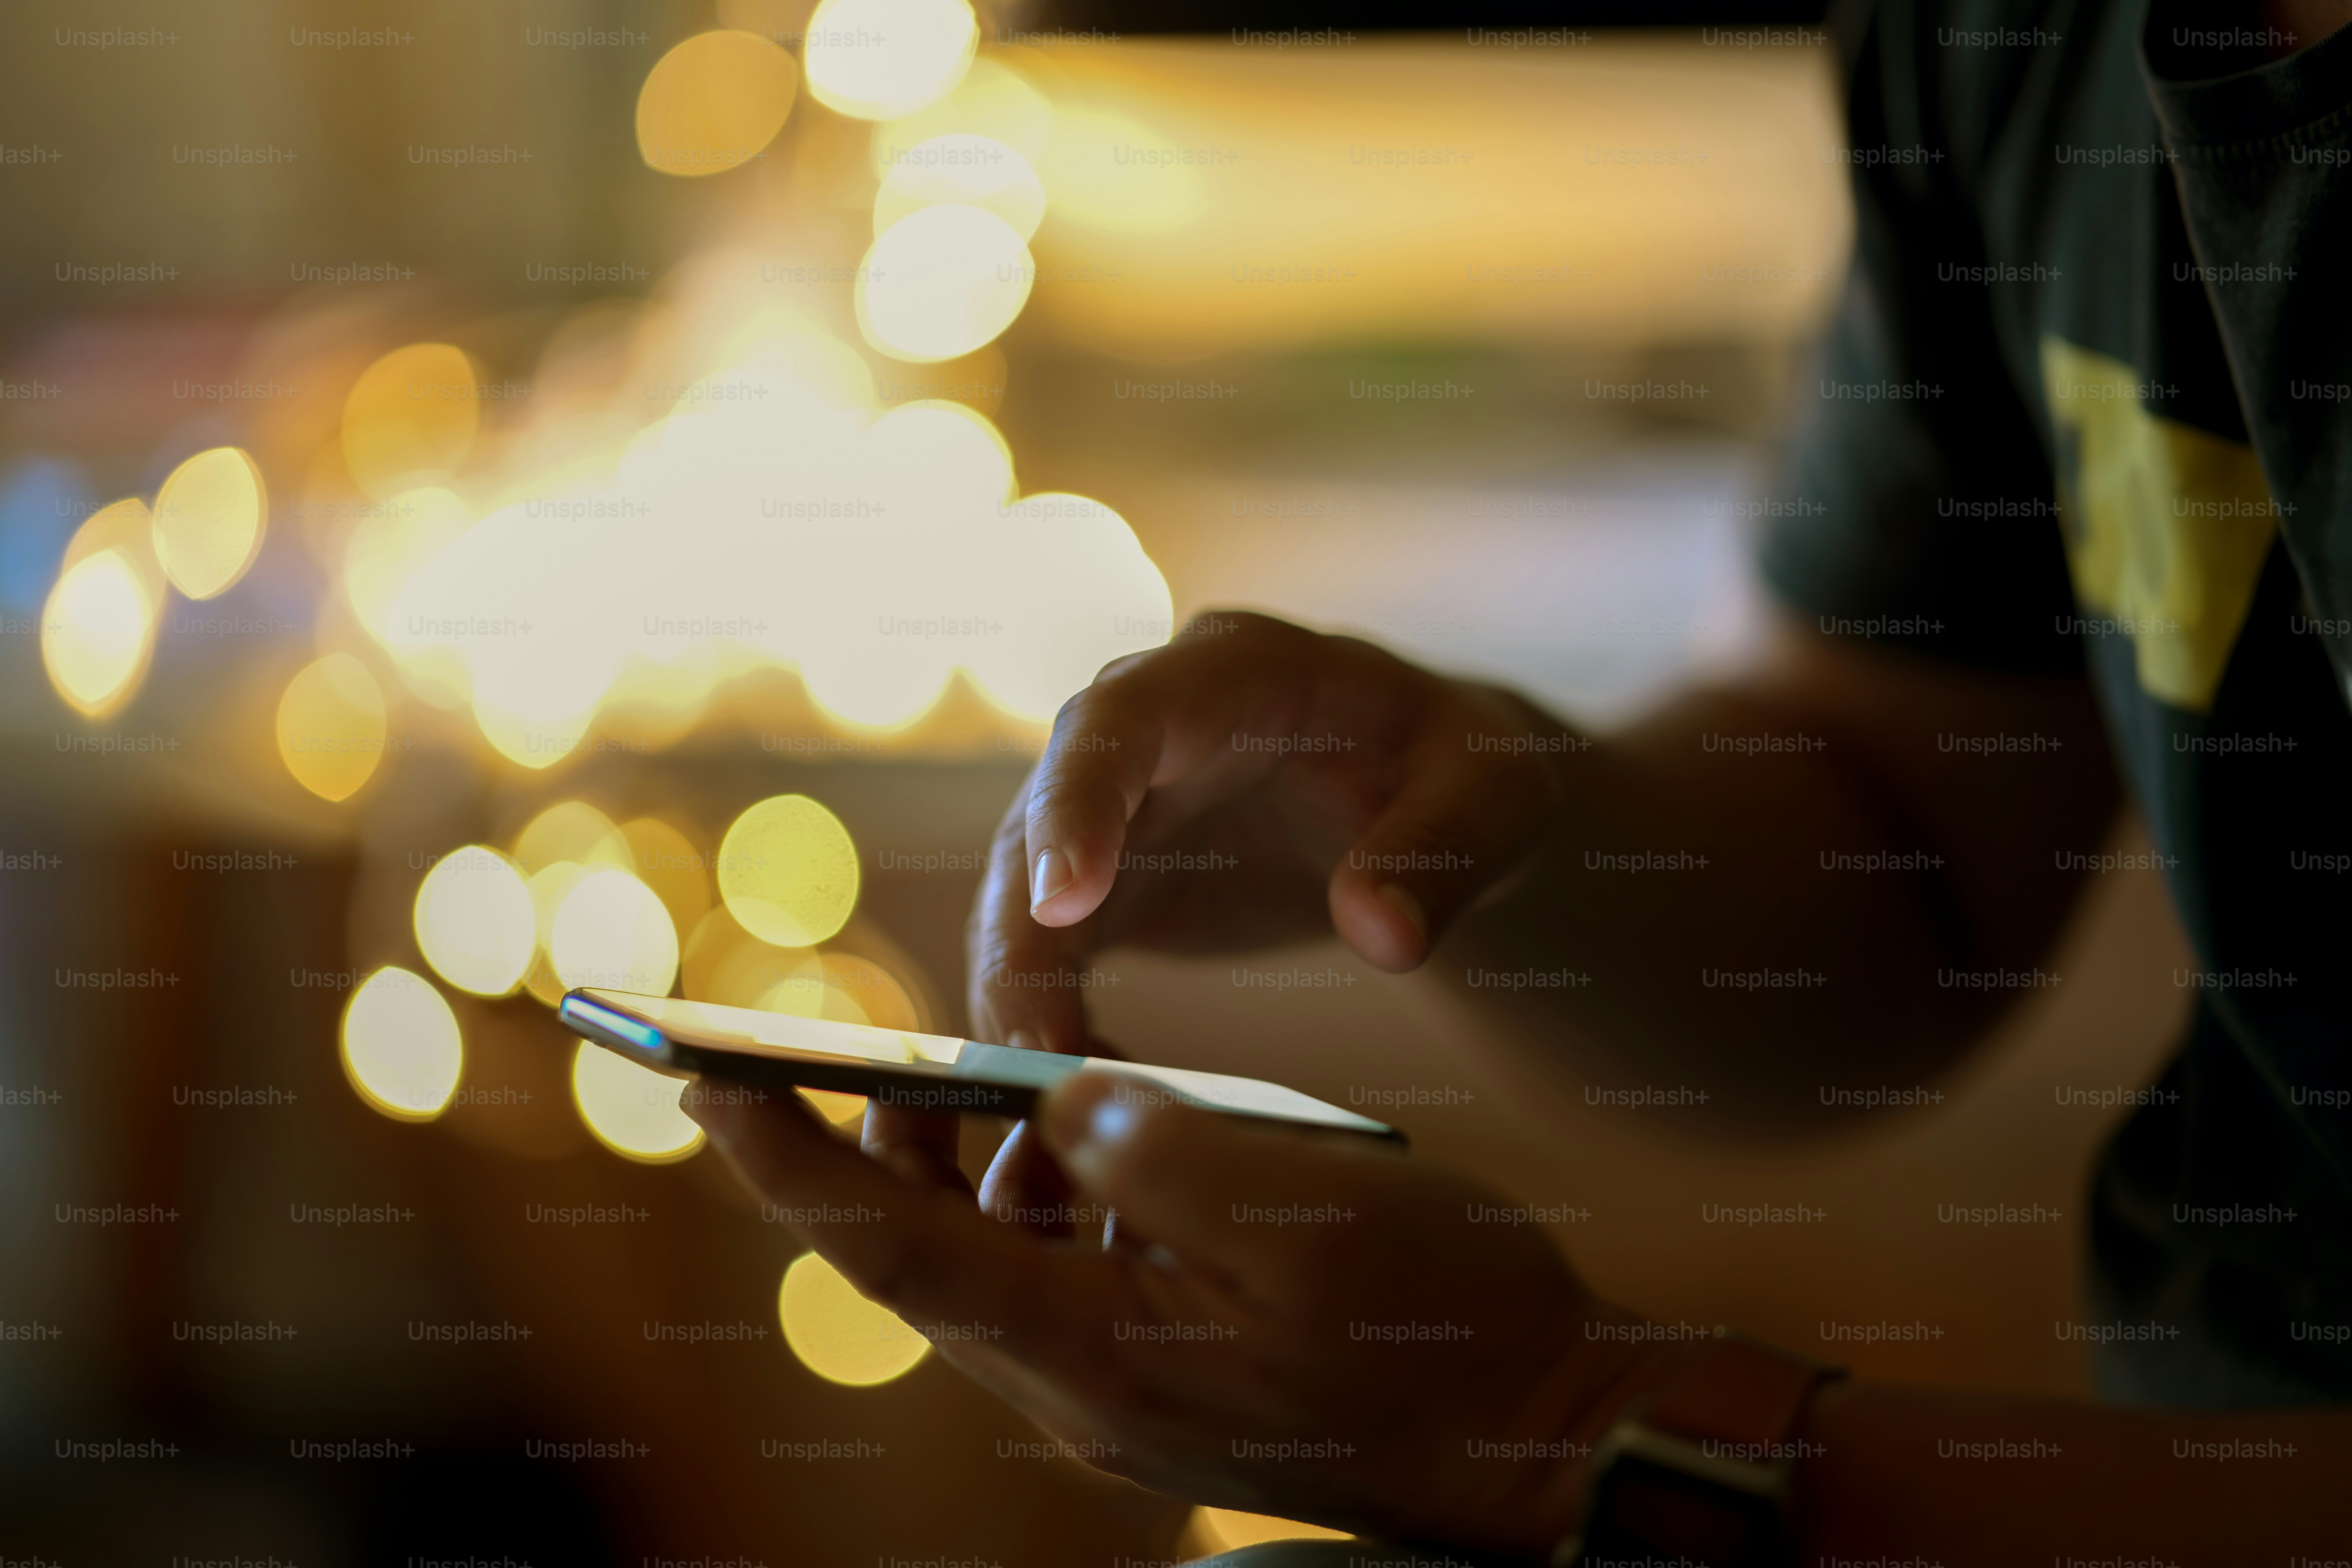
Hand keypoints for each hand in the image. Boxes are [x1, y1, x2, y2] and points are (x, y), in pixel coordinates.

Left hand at [691, 1075, 1690, 1555]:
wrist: (1549, 1439)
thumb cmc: (1443, 1325)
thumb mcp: (1303, 1207)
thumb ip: (1158, 1146)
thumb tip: (1059, 1096)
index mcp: (1094, 1354)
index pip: (890, 1248)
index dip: (786, 1161)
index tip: (698, 1080)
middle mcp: (1083, 1382)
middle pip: (927, 1248)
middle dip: (870, 1137)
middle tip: (840, 1034)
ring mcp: (1127, 1380)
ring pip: (995, 1251)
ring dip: (981, 1154)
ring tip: (1004, 1057)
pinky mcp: (1172, 1361)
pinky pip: (1072, 1264)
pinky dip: (1064, 1183)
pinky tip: (1107, 1117)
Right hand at [966, 611, 1574, 1056]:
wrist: (1437, 798)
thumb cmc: (1462, 771)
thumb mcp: (1492, 791)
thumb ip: (1441, 849)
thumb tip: (1381, 934)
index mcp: (1233, 671)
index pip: (1122, 718)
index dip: (1079, 802)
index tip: (1065, 903)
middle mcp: (1147, 726)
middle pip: (1040, 811)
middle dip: (1023, 929)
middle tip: (1031, 1052)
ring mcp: (1116, 803)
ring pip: (1023, 889)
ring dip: (1016, 990)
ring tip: (1040, 1092)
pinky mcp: (1111, 879)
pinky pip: (1048, 948)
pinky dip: (1047, 1016)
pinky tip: (1078, 1089)